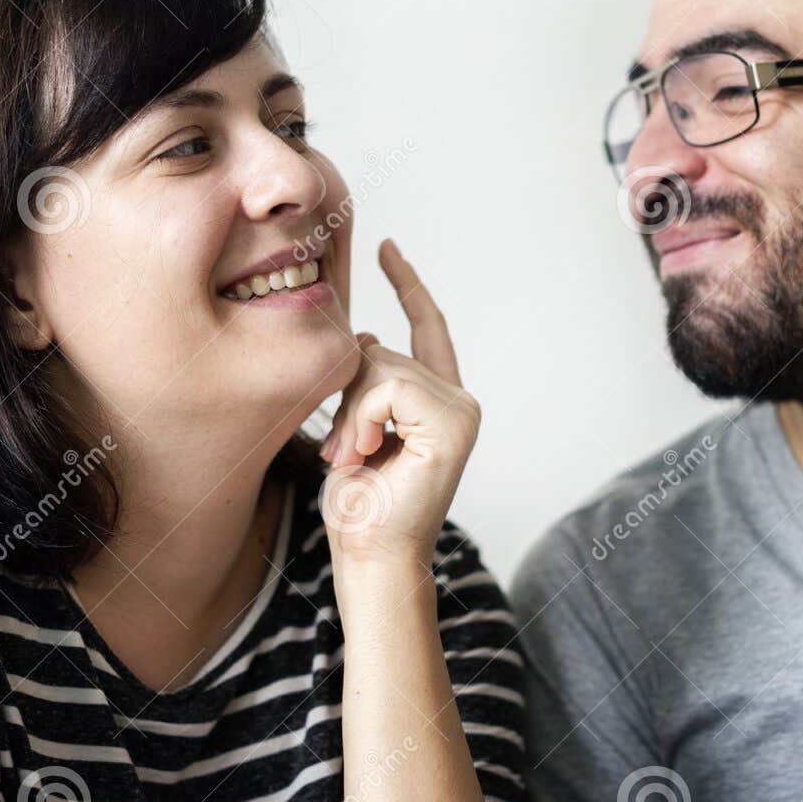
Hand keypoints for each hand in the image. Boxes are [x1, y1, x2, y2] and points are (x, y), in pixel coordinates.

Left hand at [318, 239, 480, 569]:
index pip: (426, 327)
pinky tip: (361, 454)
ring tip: (350, 456)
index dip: (408, 285)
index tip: (387, 247)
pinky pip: (388, 387)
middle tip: (340, 450)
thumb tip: (368, 337)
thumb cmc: (359, 505)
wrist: (371, 554)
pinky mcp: (453, 423)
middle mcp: (459, 400)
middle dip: (346, 396)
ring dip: (349, 414)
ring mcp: (461, 410)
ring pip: (381, 367)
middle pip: (383, 351)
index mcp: (439, 400)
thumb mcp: (353, 426)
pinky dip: (361, 419)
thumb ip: (368, 382)